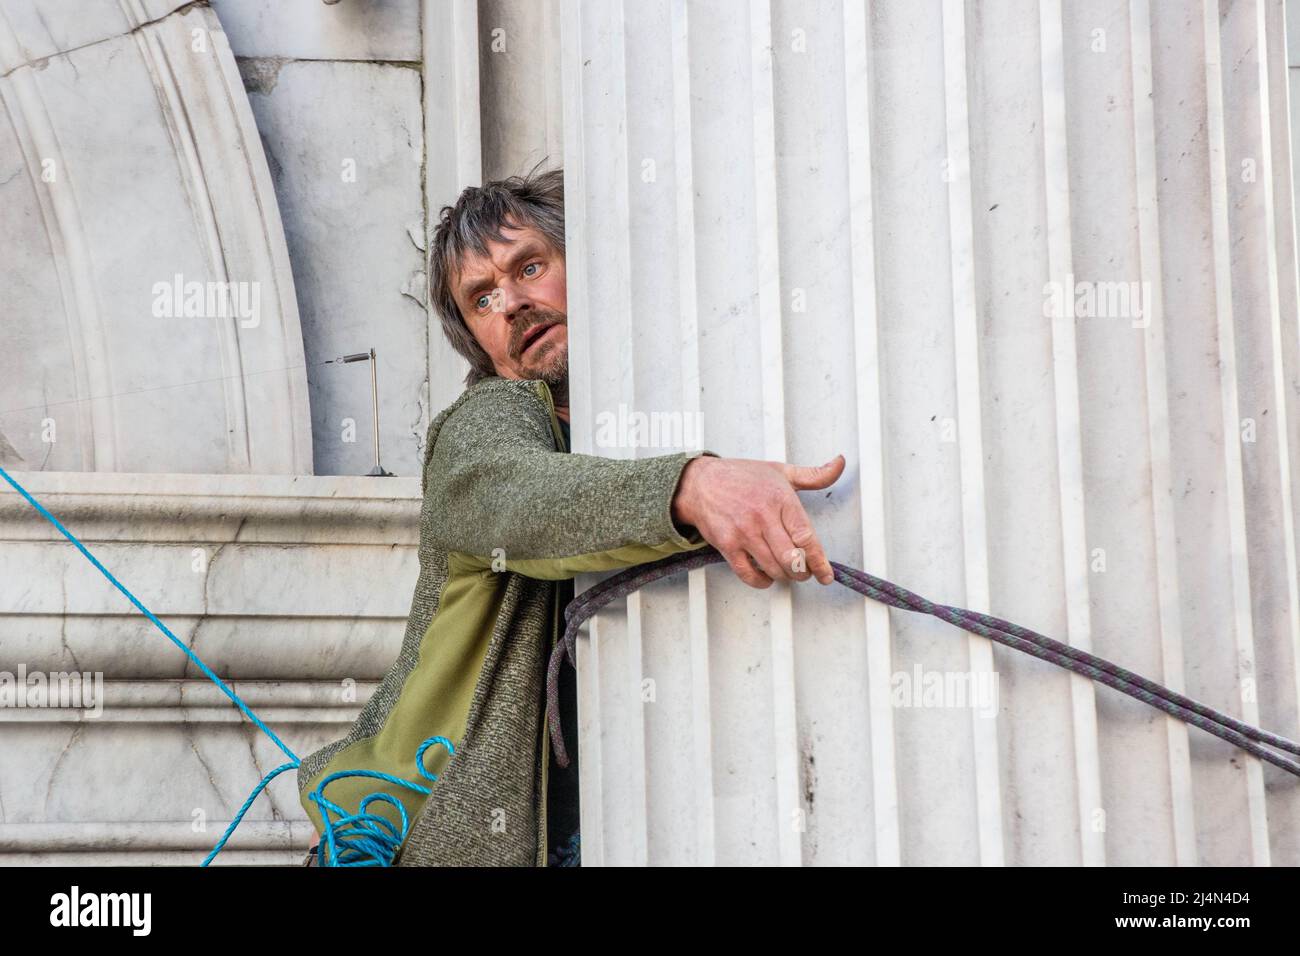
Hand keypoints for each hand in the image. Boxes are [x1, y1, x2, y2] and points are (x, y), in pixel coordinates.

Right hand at [672, 453, 844, 587]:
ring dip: (784, 576)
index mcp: (780, 498)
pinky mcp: (726, 544)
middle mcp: (762, 516)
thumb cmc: (742, 477)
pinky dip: (761, 581)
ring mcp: (743, 532)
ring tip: (788, 573)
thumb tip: (840, 464)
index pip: (806, 537)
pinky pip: (747, 573)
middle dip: (803, 572)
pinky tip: (766, 577)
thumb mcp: (781, 471)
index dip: (819, 561)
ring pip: (772, 568)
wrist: (700, 482)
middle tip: (806, 573)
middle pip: (791, 558)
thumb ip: (814, 474)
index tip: (826, 575)